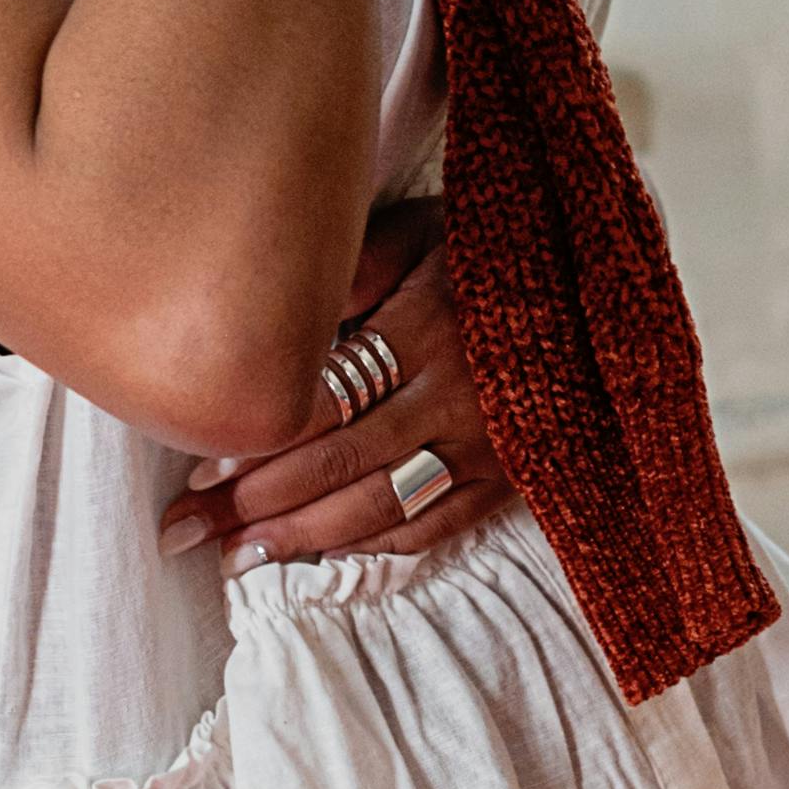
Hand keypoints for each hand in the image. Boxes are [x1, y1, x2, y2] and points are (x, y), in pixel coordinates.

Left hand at [156, 211, 512, 576]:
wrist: (602, 285)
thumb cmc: (498, 248)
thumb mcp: (426, 230)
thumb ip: (353, 266)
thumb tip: (276, 311)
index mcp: (427, 327)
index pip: (325, 401)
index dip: (258, 440)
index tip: (200, 464)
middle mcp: (456, 396)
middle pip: (339, 464)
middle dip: (254, 504)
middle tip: (186, 528)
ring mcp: (487, 446)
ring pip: (379, 508)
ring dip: (298, 539)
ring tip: (232, 559)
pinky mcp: (510, 478)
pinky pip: (432, 527)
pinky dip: (370, 548)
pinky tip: (316, 558)